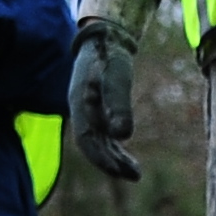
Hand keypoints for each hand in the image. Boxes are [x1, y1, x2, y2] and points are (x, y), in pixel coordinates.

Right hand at [66, 24, 139, 182]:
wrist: (104, 39)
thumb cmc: (110, 55)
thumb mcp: (117, 75)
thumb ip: (118, 103)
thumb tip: (123, 136)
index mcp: (80, 103)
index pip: (86, 139)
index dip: (101, 158)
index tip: (119, 171)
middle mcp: (80, 111)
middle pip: (92, 145)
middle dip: (111, 163)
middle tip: (135, 176)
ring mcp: (87, 112)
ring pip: (98, 142)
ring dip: (114, 159)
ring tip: (135, 173)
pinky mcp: (96, 111)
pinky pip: (103, 135)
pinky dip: (114, 148)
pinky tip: (126, 158)